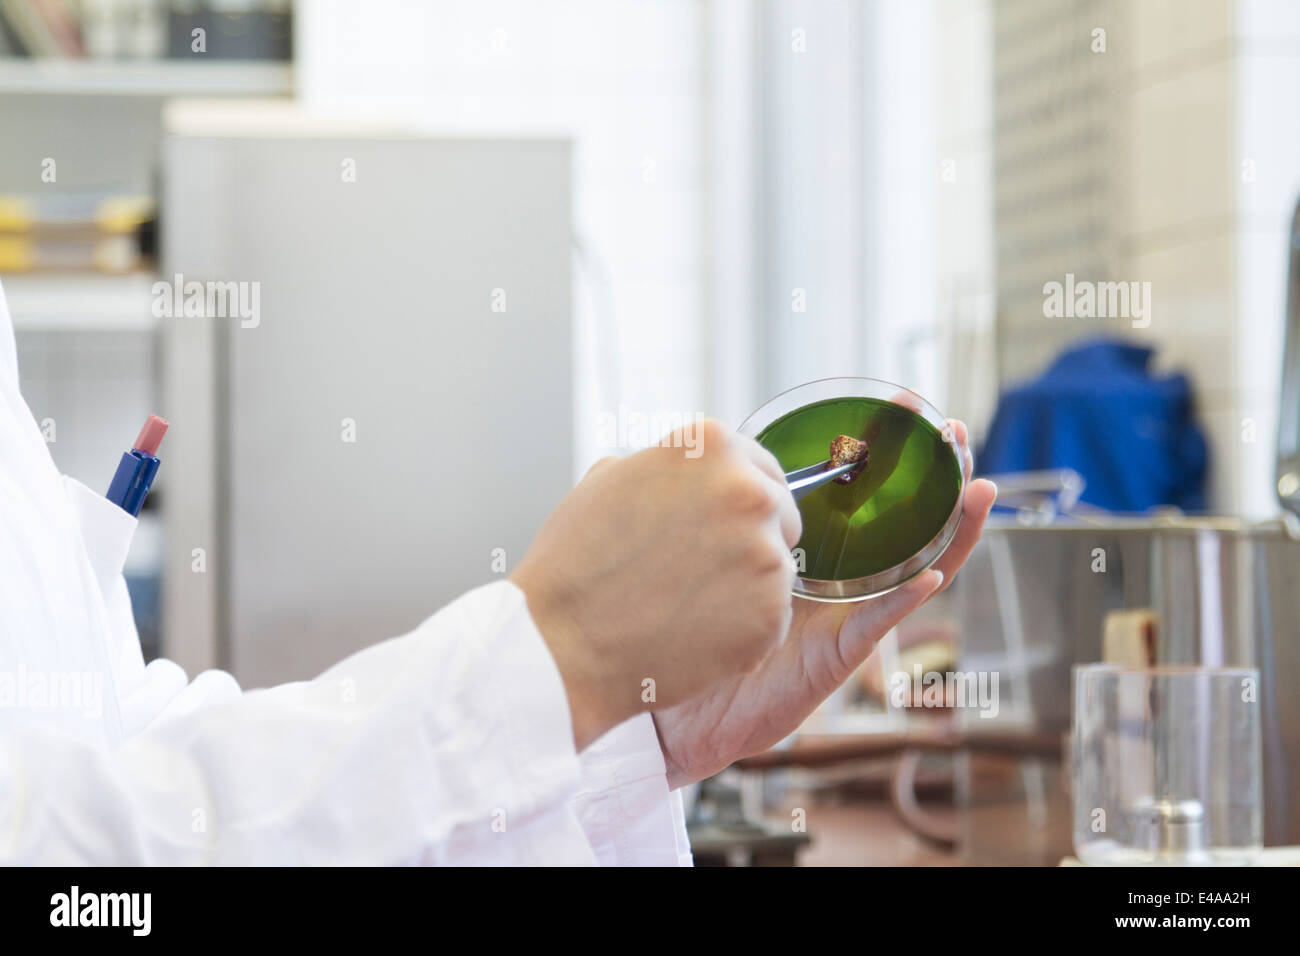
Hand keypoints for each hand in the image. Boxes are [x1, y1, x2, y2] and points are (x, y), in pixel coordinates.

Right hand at [511, 419, 801, 750]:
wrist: (559, 646)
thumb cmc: (573, 563)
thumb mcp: (609, 480)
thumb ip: (667, 468)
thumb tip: (691, 475)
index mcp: (711, 447)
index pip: (759, 464)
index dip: (737, 496)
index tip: (718, 521)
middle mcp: (748, 492)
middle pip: (780, 513)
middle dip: (750, 538)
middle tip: (700, 568)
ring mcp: (765, 555)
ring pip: (777, 569)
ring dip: (745, 585)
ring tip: (684, 605)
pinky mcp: (769, 615)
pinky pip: (770, 618)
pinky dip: (741, 630)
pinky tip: (693, 634)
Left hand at [651, 419, 996, 787]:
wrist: (680, 702)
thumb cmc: (694, 624)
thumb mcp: (714, 550)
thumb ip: (727, 510)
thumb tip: (712, 446)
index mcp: (812, 549)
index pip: (859, 490)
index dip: (886, 448)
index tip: (903, 403)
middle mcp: (838, 578)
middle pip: (903, 521)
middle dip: (936, 477)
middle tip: (956, 433)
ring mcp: (845, 614)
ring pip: (913, 566)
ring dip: (950, 530)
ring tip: (978, 491)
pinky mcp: (839, 652)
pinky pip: (880, 620)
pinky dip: (908, 597)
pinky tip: (934, 571)